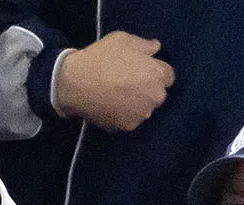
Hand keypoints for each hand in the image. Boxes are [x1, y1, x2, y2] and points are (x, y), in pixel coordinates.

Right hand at [54, 31, 174, 132]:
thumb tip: (155, 48)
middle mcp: (155, 96)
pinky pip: (130, 119)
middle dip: (147, 89)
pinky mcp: (127, 126)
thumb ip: (144, 45)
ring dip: (136, 103)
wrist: (75, 83)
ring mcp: (141, 113)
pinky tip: (110, 105)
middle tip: (127, 83)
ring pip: (144, 108)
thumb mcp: (123, 40)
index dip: (154, 72)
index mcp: (158, 74)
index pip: (167, 76)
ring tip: (117, 96)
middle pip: (157, 94)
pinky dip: (123, 114)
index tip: (140, 71)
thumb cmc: (101, 58)